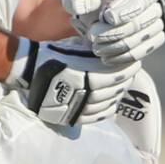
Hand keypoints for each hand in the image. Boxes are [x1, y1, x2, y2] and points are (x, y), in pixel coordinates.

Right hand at [12, 38, 140, 126]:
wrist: (29, 71)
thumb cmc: (53, 54)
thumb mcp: (74, 47)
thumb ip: (94, 51)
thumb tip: (114, 50)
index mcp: (82, 73)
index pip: (113, 74)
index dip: (127, 70)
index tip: (135, 63)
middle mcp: (81, 92)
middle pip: (112, 90)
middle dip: (124, 81)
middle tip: (130, 74)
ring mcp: (75, 106)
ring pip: (106, 104)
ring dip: (117, 95)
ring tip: (121, 87)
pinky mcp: (70, 116)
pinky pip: (95, 116)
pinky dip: (106, 110)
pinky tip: (111, 103)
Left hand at [62, 0, 164, 67]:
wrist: (100, 22)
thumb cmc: (94, 5)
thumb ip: (79, 0)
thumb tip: (78, 5)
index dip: (126, 10)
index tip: (106, 17)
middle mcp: (153, 3)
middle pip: (141, 21)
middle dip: (115, 32)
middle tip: (93, 36)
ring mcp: (157, 22)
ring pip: (142, 37)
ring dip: (117, 46)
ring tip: (96, 48)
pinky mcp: (155, 40)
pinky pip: (144, 50)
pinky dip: (124, 56)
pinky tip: (107, 58)